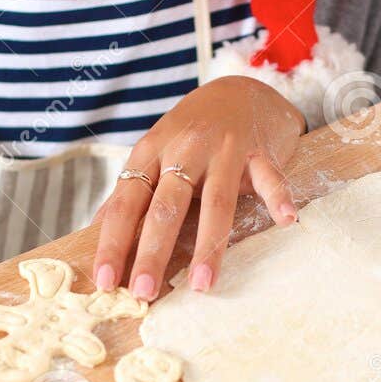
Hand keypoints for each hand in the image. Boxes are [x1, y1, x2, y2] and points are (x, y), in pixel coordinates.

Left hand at [93, 76, 304, 300]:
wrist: (238, 90)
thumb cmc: (189, 132)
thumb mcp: (153, 154)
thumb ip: (130, 193)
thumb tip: (94, 233)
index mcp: (151, 152)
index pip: (127, 203)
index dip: (115, 242)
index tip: (108, 281)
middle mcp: (184, 149)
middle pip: (167, 206)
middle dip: (154, 251)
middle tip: (145, 292)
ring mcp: (224, 149)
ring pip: (216, 201)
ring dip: (209, 244)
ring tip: (202, 284)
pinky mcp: (259, 151)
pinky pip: (269, 176)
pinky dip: (279, 197)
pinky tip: (286, 221)